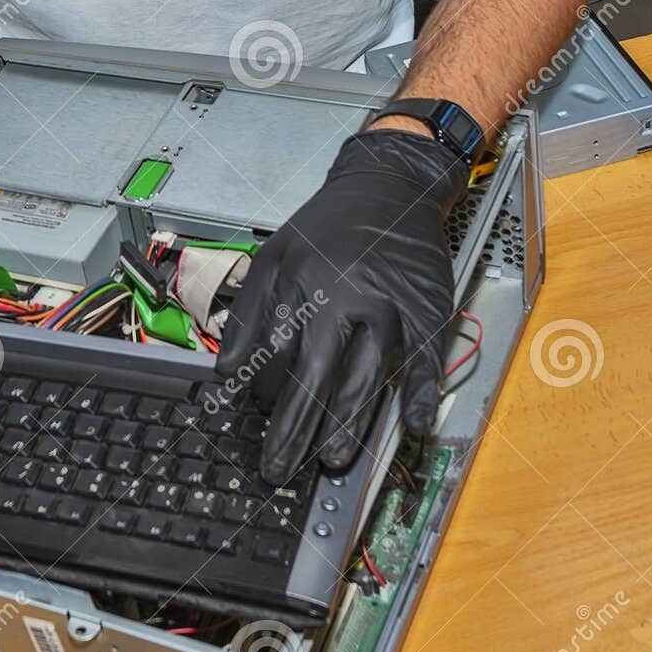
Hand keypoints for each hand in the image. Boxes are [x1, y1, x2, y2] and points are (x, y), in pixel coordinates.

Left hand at [215, 129, 467, 483]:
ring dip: (348, 422)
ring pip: (365, 374)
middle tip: (279, 467)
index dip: (264, 398)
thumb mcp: (272, 256)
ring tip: (331, 458)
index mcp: (300, 284)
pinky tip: (414, 425)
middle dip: (294, 429)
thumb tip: (226, 371)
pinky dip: (421, 393)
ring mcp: (388, 304)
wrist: (390, 183)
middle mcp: (341, 296)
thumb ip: (248, 312)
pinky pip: (424, 358)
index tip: (258, 427)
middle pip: (314, 375)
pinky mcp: (425, 308)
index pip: (275, 356)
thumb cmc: (330, 225)